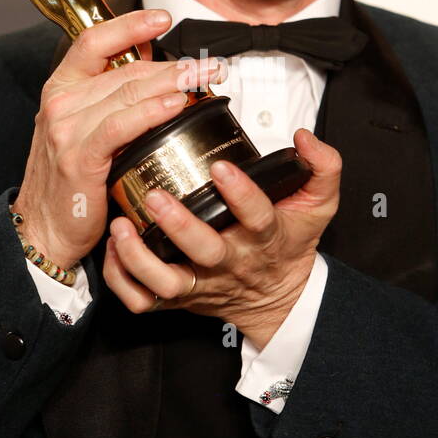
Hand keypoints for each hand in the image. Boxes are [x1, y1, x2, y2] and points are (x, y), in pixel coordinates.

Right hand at [14, 10, 220, 267]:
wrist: (44, 229)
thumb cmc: (71, 181)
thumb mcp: (87, 128)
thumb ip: (112, 94)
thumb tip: (149, 59)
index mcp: (61, 89)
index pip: (94, 41)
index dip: (130, 25)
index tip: (162, 18)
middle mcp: (61, 103)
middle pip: (124, 70)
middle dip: (173, 65)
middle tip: (209, 65)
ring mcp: (67, 129)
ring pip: (128, 93)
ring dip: (173, 84)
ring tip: (203, 80)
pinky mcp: (78, 158)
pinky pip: (120, 126)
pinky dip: (151, 113)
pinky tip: (175, 106)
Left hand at [103, 128, 341, 347]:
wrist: (278, 297)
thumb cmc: (289, 244)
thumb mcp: (319, 205)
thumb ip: (323, 167)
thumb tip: (305, 137)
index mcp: (265, 237)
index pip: (258, 217)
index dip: (241, 194)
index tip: (222, 167)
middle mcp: (230, 261)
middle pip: (205, 251)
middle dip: (179, 225)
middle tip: (156, 196)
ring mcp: (200, 282)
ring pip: (166, 281)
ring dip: (140, 257)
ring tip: (123, 226)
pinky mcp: (177, 298)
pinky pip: (144, 300)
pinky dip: (122, 279)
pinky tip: (114, 248)